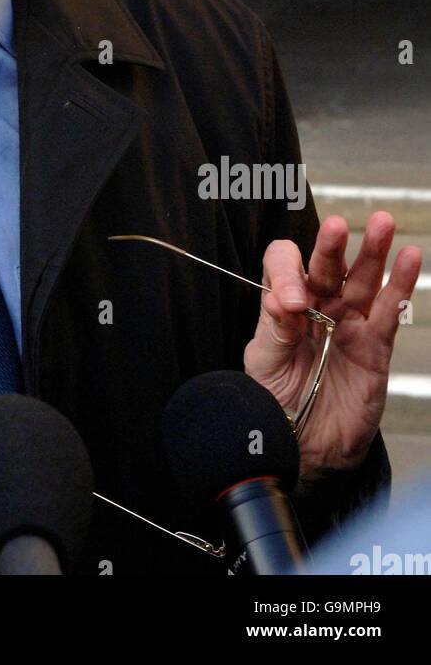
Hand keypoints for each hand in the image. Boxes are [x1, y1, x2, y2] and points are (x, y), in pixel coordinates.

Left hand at [243, 211, 420, 482]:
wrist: (305, 447)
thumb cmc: (276, 400)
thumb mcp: (264, 363)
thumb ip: (274, 330)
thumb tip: (280, 298)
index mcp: (285, 303)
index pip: (284, 265)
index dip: (287, 273)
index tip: (292, 303)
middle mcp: (319, 306)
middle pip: (327, 266)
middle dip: (333, 246)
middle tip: (337, 227)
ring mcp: (350, 324)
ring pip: (363, 280)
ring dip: (374, 252)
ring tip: (385, 225)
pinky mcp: (376, 346)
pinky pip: (390, 312)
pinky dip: (400, 287)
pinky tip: (408, 258)